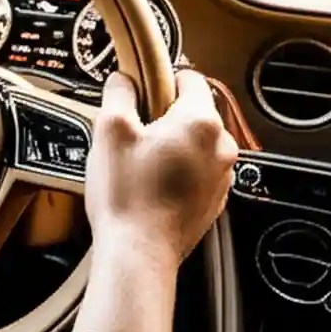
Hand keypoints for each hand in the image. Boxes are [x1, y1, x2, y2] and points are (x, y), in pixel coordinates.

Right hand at [72, 68, 237, 331]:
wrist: (139, 254)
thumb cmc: (127, 196)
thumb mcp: (110, 130)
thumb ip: (119, 92)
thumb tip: (124, 79)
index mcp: (200, 121)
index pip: (189, 77)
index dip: (161, 79)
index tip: (142, 90)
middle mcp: (221, 146)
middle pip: (194, 112)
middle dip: (165, 116)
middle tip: (134, 133)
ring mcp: (221, 176)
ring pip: (196, 144)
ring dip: (173, 145)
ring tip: (140, 163)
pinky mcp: (214, 201)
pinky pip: (197, 173)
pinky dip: (178, 172)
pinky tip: (151, 185)